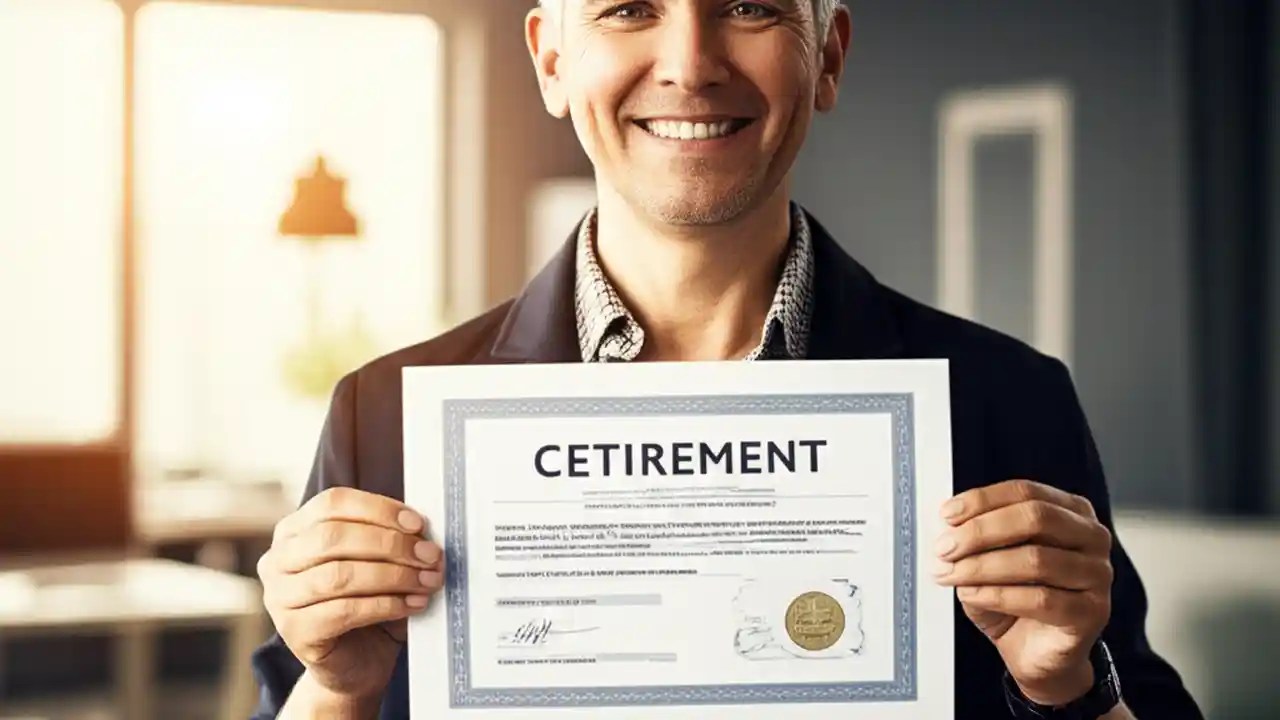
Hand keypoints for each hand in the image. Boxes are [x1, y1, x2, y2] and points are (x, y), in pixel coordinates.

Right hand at [258, 487, 443, 701]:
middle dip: (390, 543)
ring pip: (339, 575)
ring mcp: (280, 598)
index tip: (417, 524)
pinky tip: (412, 604)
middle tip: (429, 555)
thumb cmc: (366, 604)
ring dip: (393, 575)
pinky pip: (344, 611)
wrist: (356, 663)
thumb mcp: (377, 561)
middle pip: (333, 536)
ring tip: (427, 580)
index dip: (379, 509)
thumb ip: (390, 538)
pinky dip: (386, 604)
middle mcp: (277, 560)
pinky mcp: (294, 631)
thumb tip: (421, 528)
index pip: (332, 503)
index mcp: (293, 531)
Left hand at [934, 479, 1112, 705]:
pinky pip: (1040, 599)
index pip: (1026, 492)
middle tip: (945, 546)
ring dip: (983, 565)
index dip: (983, 500)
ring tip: (951, 573)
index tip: (947, 513)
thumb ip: (977, 537)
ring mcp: (1098, 575)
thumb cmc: (1015, 598)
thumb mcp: (992, 558)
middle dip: (982, 530)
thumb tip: (948, 525)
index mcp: (1071, 512)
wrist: (1034, 651)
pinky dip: (997, 594)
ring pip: (1036, 559)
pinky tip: (971, 595)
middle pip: (1035, 518)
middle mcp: (1092, 537)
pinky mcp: (1093, 612)